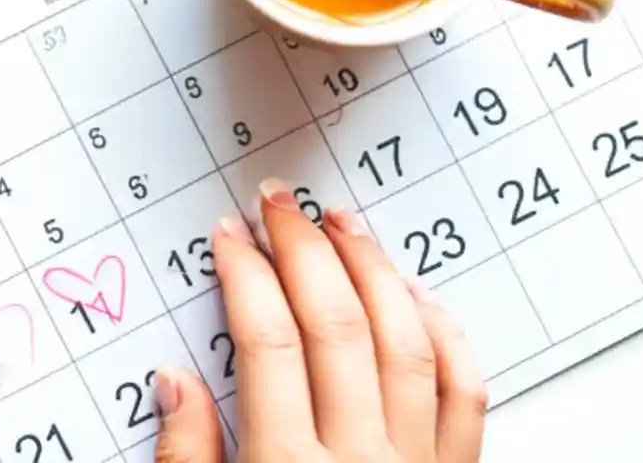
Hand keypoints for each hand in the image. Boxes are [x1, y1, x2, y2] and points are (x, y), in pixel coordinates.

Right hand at [155, 178, 486, 462]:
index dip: (246, 274)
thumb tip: (175, 383)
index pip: (270, 342)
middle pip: (337, 325)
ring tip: (343, 223)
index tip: (229, 236)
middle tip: (279, 205)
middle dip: (304, 249)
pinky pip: (467, 389)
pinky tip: (416, 293)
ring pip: (407, 340)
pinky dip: (444, 329)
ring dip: (373, 268)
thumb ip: (189, 462)